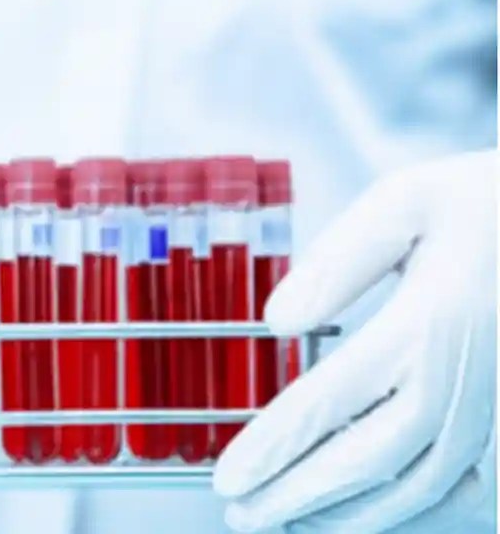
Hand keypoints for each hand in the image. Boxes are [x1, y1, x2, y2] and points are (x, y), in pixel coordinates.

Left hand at [214, 151, 496, 532]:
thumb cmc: (490, 205)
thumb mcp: (410, 202)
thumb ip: (340, 261)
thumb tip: (276, 322)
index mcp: (426, 325)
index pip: (327, 404)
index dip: (272, 450)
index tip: (228, 477)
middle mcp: (465, 383)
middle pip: (366, 464)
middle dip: (296, 497)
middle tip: (241, 513)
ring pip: (418, 494)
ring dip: (349, 518)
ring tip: (289, 521)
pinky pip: (471, 496)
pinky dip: (414, 516)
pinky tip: (368, 515)